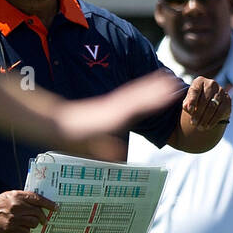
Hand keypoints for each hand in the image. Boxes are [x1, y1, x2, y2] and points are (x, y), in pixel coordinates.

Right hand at [0, 189, 56, 232]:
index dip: (49, 204)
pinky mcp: (11, 229)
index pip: (38, 199)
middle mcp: (16, 207)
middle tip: (44, 220)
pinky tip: (19, 227)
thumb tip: (40, 203)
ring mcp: (14, 219)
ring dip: (33, 224)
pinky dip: (25, 230)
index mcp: (17, 196)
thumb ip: (24, 198)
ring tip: (27, 223)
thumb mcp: (10, 195)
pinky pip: (26, 231)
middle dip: (43, 217)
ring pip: (33, 223)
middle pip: (38, 213)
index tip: (55, 208)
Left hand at [53, 70, 183, 150]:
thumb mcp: (87, 146)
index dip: (153, 101)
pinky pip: (130, 94)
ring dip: (151, 85)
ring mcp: (113, 105)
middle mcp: (116, 108)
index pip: (137, 108)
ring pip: (135, 93)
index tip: (168, 94)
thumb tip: (118, 154)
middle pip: (139, 96)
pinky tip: (147, 87)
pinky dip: (141, 89)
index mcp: (113, 118)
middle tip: (174, 80)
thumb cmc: (74, 138)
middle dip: (156, 89)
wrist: (58, 124)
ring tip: (166, 78)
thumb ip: (103, 149)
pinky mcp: (111, 105)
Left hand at [183, 76, 231, 130]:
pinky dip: (213, 120)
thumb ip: (187, 104)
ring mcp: (221, 90)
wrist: (209, 103)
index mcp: (199, 81)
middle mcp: (211, 83)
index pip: (195, 90)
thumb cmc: (195, 101)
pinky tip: (208, 126)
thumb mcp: (188, 101)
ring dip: (205, 118)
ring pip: (213, 106)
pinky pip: (220, 111)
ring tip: (199, 127)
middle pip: (204, 100)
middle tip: (193, 123)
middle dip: (198, 113)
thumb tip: (188, 108)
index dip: (192, 101)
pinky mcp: (227, 99)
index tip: (189, 111)